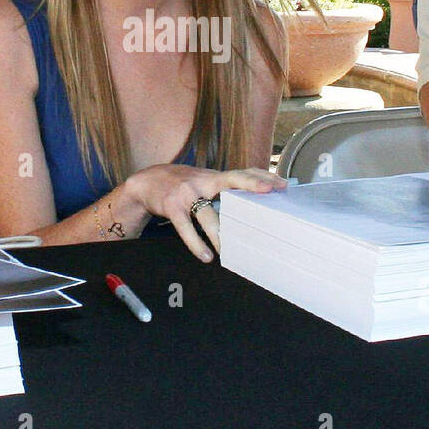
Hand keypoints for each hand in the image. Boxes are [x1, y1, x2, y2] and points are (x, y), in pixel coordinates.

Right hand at [123, 165, 286, 262]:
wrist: (146, 182)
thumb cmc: (182, 184)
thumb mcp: (203, 180)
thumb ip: (223, 188)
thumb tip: (251, 202)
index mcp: (213, 176)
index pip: (242, 173)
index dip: (262, 176)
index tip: (282, 184)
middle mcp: (203, 181)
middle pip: (231, 180)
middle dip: (251, 184)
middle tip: (269, 192)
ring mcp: (187, 193)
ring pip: (208, 214)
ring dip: (219, 234)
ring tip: (230, 250)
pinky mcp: (172, 207)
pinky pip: (186, 228)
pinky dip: (196, 244)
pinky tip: (206, 256)